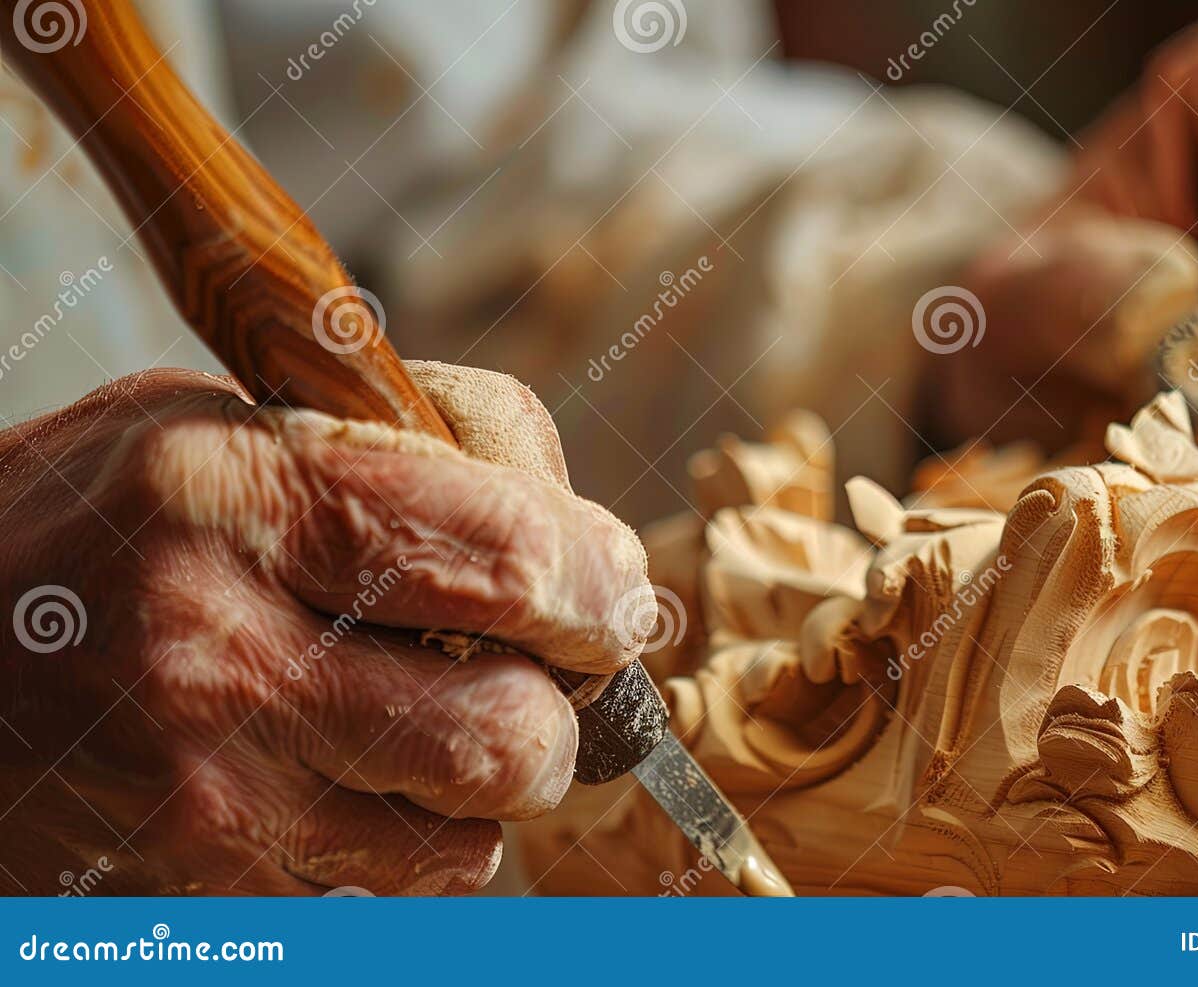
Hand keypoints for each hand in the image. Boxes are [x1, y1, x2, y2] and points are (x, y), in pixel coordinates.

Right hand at [0, 365, 648, 894]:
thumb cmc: (102, 522)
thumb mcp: (233, 424)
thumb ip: (414, 455)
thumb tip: (589, 551)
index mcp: (236, 487)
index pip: (508, 551)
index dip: (597, 583)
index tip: (606, 591)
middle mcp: (212, 642)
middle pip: (510, 727)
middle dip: (567, 706)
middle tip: (548, 672)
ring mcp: (200, 784)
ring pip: (469, 835)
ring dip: (489, 783)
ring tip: (438, 718)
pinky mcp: (195, 880)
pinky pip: (391, 888)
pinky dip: (413, 839)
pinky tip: (356, 775)